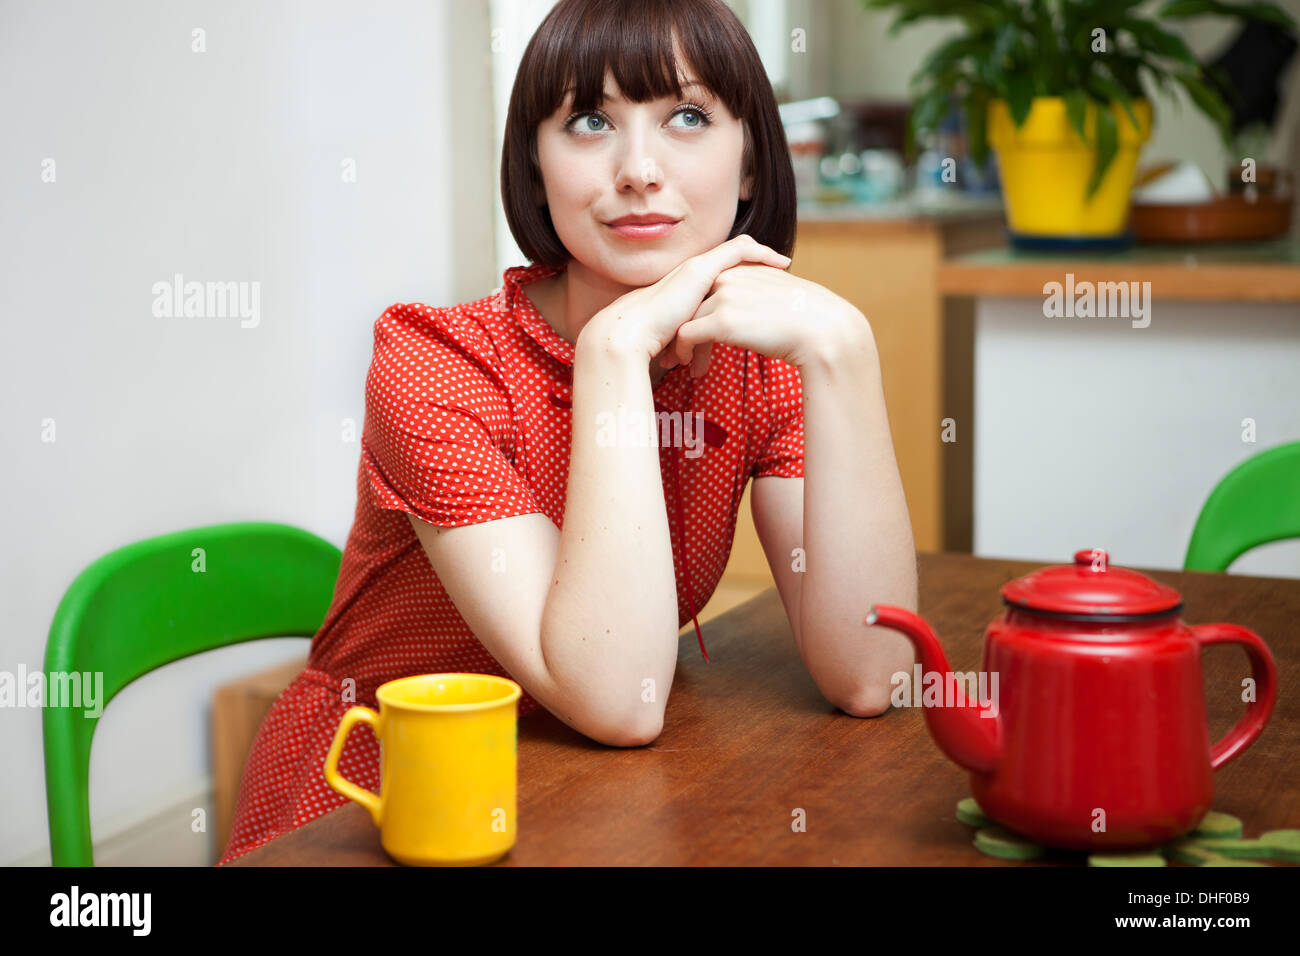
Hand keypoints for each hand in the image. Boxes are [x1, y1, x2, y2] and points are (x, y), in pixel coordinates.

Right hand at [584, 234, 791, 364]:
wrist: (630, 335)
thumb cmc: (650, 342)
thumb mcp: (681, 336)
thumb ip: (692, 334)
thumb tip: (700, 350)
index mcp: (687, 285)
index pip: (722, 271)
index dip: (745, 273)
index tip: (766, 282)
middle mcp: (692, 271)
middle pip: (733, 258)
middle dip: (758, 265)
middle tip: (782, 272)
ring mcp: (696, 267)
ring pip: (738, 250)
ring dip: (763, 257)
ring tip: (785, 266)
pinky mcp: (701, 269)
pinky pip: (739, 250)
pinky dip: (761, 253)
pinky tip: (779, 262)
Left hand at [660, 264, 868, 373]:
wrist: (823, 331)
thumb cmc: (807, 321)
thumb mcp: (779, 296)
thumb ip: (757, 295)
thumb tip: (750, 312)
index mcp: (743, 269)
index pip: (707, 288)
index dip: (698, 312)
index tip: (695, 334)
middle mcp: (730, 277)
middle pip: (693, 304)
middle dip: (683, 328)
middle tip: (679, 354)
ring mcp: (724, 297)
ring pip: (687, 321)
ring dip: (684, 347)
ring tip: (687, 367)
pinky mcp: (722, 320)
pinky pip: (687, 335)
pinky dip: (684, 352)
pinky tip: (692, 368)